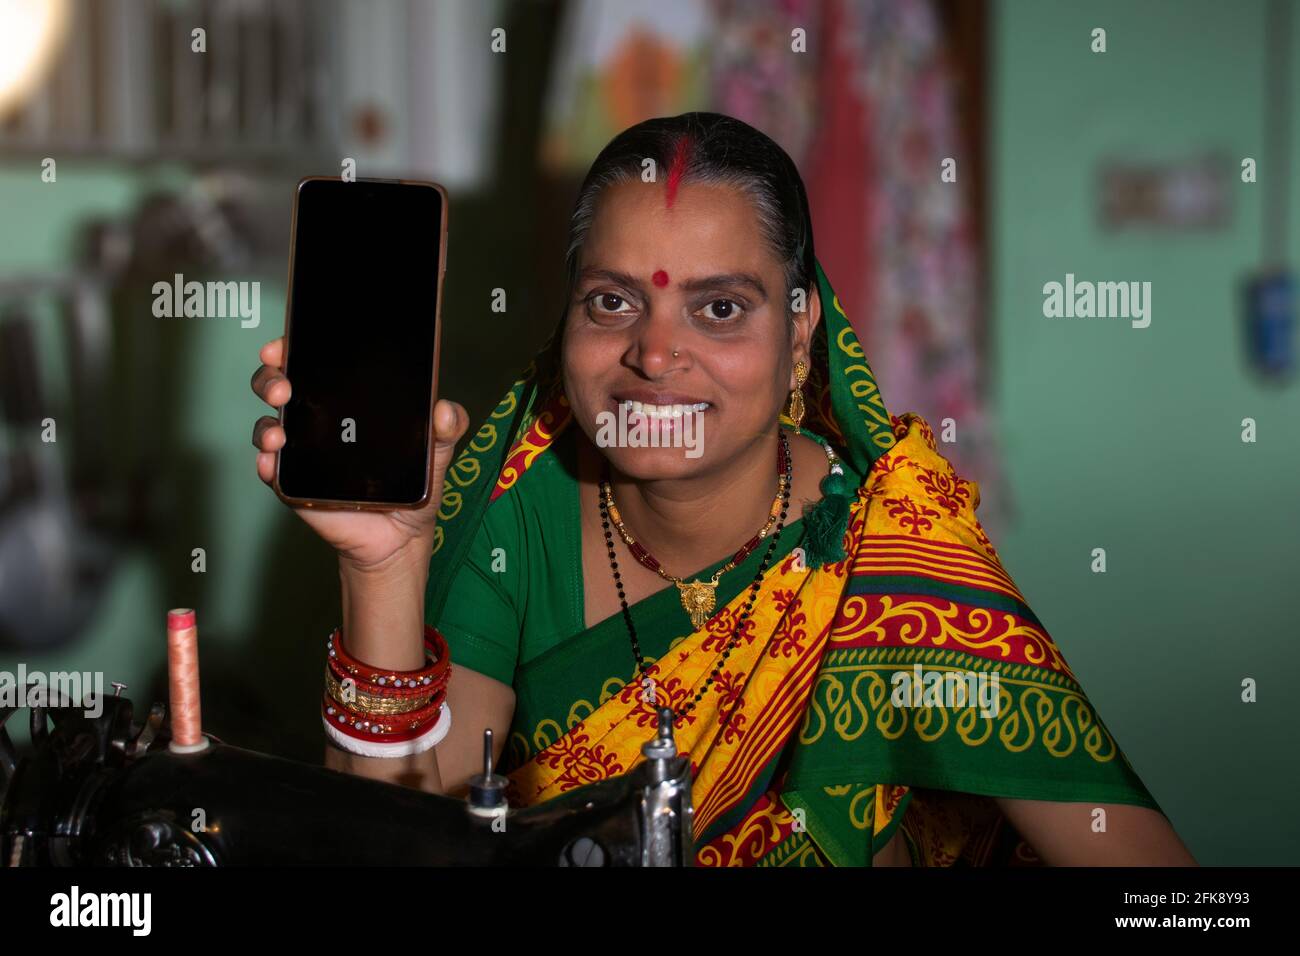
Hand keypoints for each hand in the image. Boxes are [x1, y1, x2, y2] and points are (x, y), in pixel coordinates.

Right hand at [250, 336, 469, 570]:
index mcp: (348, 401)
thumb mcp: (437, 450)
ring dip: (266, 425)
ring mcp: (302, 450)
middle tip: (283, 388)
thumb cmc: (413, 484)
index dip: (294, 347)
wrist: (401, 535)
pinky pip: (271, 469)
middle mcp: (318, 419)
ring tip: (279, 434)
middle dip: (271, 379)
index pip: (314, 363)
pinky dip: (266, 463)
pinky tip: (271, 463)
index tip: (286, 343)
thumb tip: (445, 411)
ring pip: (269, 424)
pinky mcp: (295, 482)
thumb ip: (446, 427)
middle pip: (281, 385)